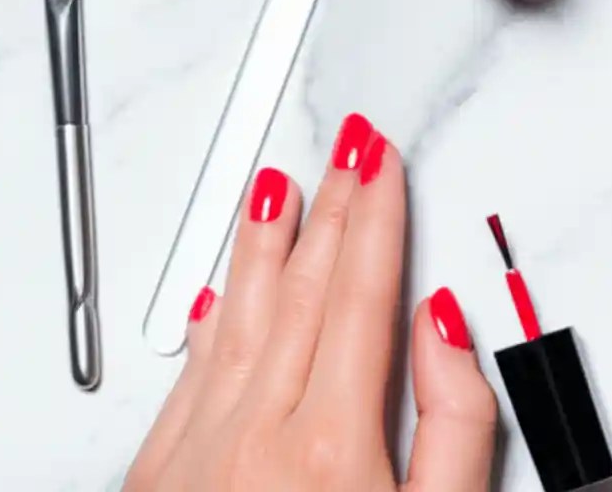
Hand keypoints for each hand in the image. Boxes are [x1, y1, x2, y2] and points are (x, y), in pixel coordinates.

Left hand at [124, 116, 496, 490]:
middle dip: (330, 210)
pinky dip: (207, 321)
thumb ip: (453, 426)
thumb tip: (441, 329)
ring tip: (274, 188)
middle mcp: (254, 437)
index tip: (380, 166)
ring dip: (261, 245)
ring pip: (235, 319)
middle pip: (301, 293)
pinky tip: (218, 290)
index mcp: (331, 447)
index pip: (360, 298)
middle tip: (345, 152)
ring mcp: (198, 454)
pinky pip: (185, 376)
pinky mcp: (158, 477)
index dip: (375, 220)